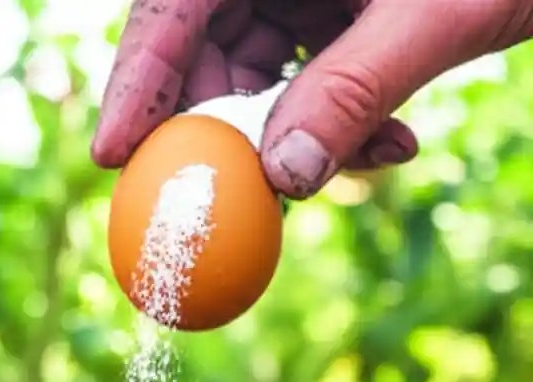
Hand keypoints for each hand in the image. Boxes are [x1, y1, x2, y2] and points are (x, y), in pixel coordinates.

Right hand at [91, 0, 532, 197]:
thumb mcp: (439, 14)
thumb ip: (356, 89)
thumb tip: (282, 178)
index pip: (172, 5)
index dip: (137, 79)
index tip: (113, 153)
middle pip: (201, 42)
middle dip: (223, 123)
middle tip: (233, 190)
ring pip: (254, 66)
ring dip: (293, 133)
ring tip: (359, 164)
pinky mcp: (333, 2)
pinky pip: (305, 70)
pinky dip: (334, 117)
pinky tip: (389, 143)